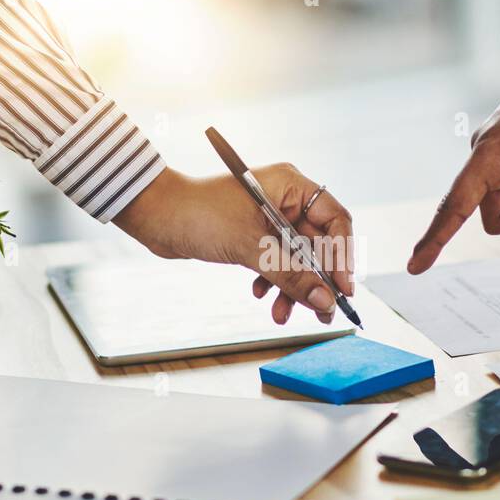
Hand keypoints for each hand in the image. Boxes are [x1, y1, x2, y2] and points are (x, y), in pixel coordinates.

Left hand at [114, 165, 353, 324]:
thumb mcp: (250, 248)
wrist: (156, 216)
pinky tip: (261, 295)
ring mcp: (270, 217)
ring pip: (297, 258)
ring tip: (283, 314)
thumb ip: (291, 275)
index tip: (343, 290)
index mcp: (292, 185)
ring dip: (293, 287)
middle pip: (318, 244)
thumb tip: (325, 301)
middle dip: (316, 280)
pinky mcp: (254, 235)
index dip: (343, 257)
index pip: (334, 220)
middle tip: (320, 313)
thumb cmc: (199, 214)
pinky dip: (273, 281)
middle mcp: (285, 198)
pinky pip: (276, 262)